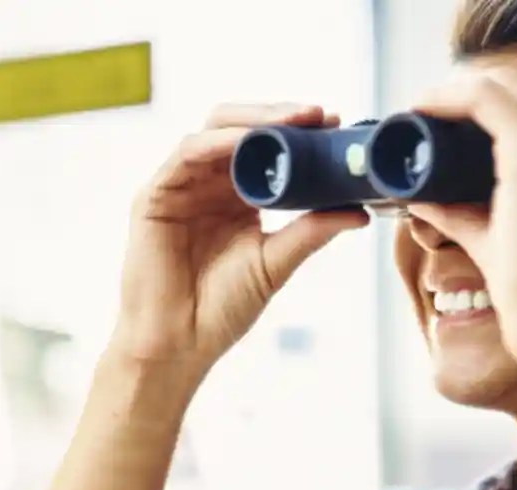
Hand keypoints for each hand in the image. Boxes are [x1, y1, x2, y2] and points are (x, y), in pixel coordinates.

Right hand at [110, 103, 368, 379]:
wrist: (178, 346)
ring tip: (293, 121)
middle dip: (280, 116)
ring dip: (255, 120)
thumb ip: (311, 232)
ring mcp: (181, 186)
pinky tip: (248, 140)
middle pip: (242, 129)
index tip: (336, 125)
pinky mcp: (155, 195)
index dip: (299, 132)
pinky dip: (220, 141)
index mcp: (237, 198)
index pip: (266, 148)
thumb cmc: (220, 311)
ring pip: (215, 131)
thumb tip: (361, 211)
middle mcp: (208, 185)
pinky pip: (187, 153)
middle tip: (319, 116)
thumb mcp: (276, 264)